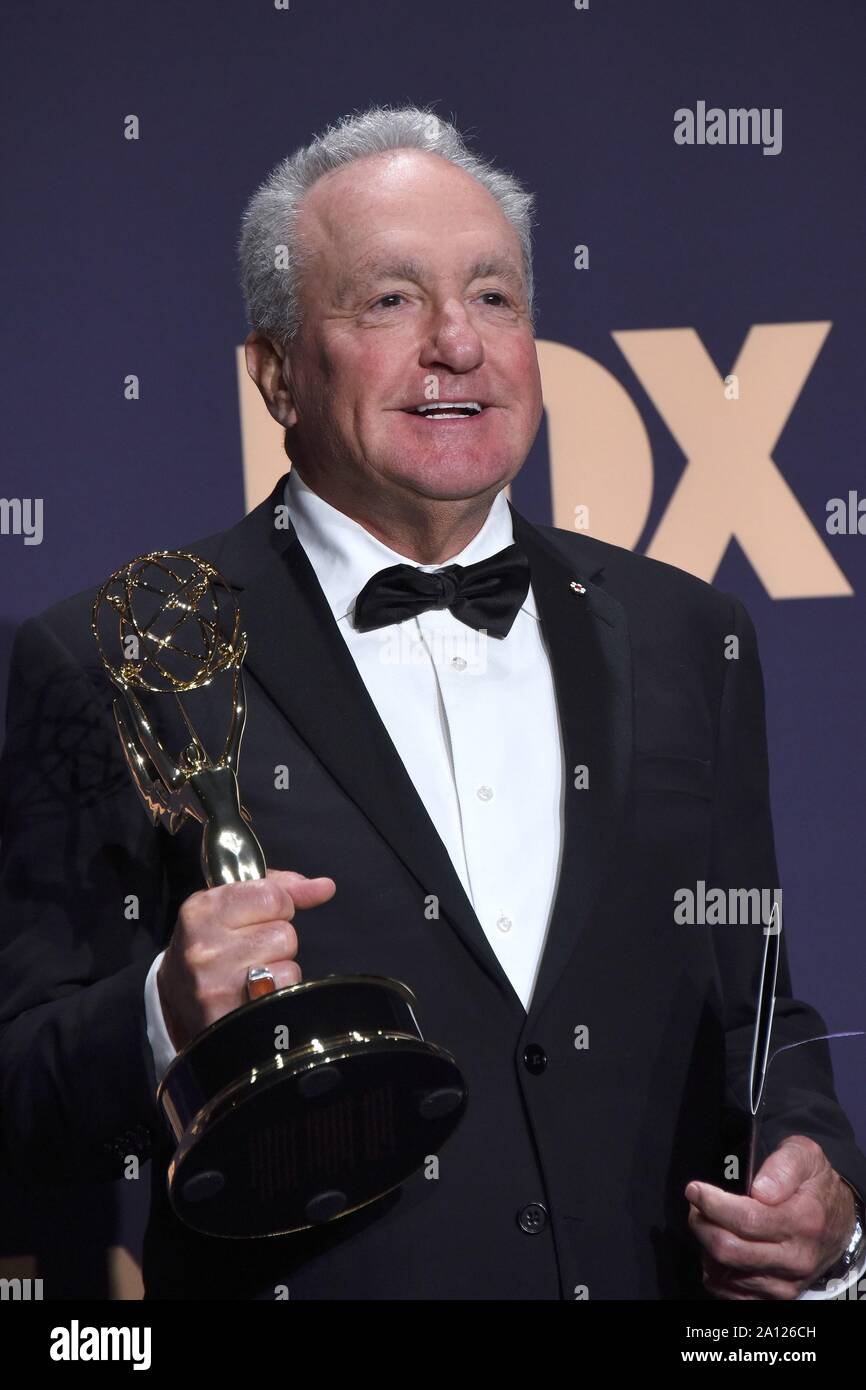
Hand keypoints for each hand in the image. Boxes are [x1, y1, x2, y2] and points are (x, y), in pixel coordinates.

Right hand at [157, 868, 335, 1049]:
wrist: (175, 995)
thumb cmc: (211, 940)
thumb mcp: (231, 903)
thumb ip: (280, 887)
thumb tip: (326, 887)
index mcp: (203, 909)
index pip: (272, 896)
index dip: (279, 905)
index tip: (263, 915)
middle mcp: (205, 946)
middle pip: (285, 933)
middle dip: (277, 939)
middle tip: (252, 948)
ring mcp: (216, 984)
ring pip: (288, 964)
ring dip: (279, 967)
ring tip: (252, 970)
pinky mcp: (229, 1015)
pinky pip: (282, 993)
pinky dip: (277, 992)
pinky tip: (255, 992)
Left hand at [685, 1135, 855, 1298]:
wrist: (838, 1221)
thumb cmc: (814, 1185)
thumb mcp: (804, 1157)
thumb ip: (782, 1167)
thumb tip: (760, 1190)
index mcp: (803, 1221)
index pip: (746, 1220)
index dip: (713, 1205)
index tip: (695, 1190)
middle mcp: (795, 1258)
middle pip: (729, 1250)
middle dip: (702, 1224)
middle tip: (698, 1206)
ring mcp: (785, 1283)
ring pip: (724, 1273)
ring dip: (707, 1245)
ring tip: (711, 1223)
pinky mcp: (775, 1297)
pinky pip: (729, 1292)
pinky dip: (714, 1270)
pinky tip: (720, 1246)